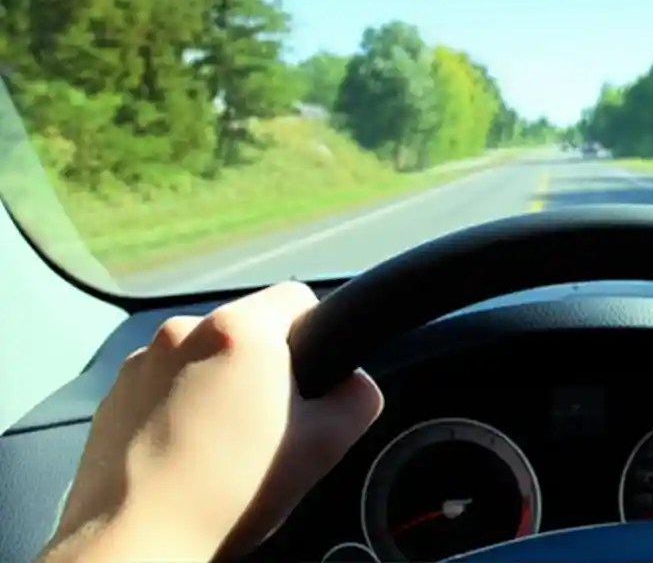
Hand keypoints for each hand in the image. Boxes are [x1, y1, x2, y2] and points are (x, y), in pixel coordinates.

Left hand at [40, 282, 383, 561]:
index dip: (317, 336)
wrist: (139, 542)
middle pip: (247, 331)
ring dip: (218, 387)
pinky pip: (162, 386)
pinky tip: (188, 455)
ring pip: (203, 359)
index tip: (312, 381)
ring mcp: (141, 363)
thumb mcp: (324, 446)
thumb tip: (356, 385)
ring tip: (225, 447)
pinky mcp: (113, 395)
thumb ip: (357, 398)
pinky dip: (179, 408)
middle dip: (264, 369)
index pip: (298, 297)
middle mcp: (184, 332)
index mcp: (241, 331)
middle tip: (273, 426)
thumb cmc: (228, 493)